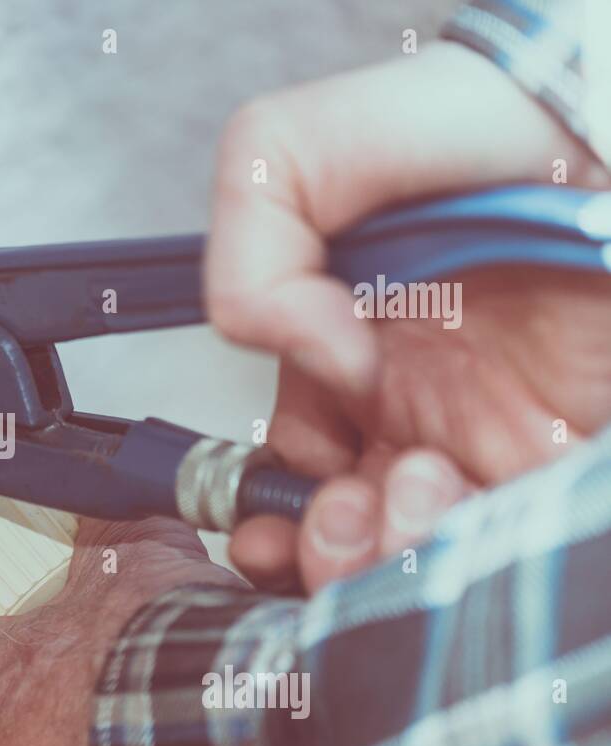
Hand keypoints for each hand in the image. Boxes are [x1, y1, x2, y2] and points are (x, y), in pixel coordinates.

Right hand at [204, 43, 610, 592]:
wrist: (590, 114)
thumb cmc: (452, 122)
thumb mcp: (285, 155)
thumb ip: (248, 263)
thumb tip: (314, 361)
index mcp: (344, 363)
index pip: (291, 475)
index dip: (269, 519)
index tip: (264, 528)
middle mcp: (412, 412)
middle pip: (352, 534)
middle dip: (328, 549)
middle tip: (342, 510)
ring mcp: (490, 434)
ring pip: (420, 549)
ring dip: (389, 551)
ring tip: (413, 484)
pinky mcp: (563, 447)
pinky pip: (512, 533)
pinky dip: (473, 549)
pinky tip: (461, 505)